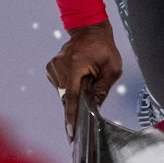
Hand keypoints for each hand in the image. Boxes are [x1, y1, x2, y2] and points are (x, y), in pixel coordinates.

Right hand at [44, 20, 123, 138]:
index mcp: (75, 65)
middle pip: (67, 97)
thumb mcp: (112, 69)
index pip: (72, 96)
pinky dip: (70, 87)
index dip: (72, 116)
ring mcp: (53, 66)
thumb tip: (94, 110)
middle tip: (88, 101)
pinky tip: (79, 77)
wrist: (89, 30)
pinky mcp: (50, 68)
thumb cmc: (104, 48)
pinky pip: (60, 86)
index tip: (71, 132)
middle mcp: (59, 65)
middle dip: (77, 105)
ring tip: (87, 78)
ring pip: (63, 93)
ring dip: (75, 94)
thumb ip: (103, 90)